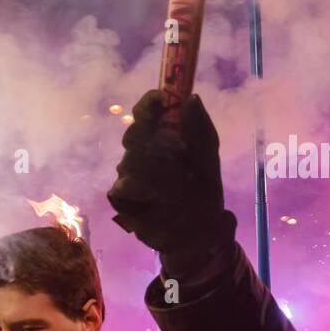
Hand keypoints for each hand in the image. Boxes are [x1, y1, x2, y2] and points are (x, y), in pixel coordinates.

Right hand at [107, 90, 235, 265]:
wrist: (199, 230)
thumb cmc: (203, 189)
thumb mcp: (208, 156)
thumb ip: (200, 128)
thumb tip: (191, 100)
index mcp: (161, 137)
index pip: (146, 112)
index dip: (150, 104)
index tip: (162, 101)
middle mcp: (140, 152)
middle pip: (134, 135)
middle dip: (156, 143)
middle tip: (179, 153)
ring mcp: (128, 175)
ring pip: (129, 162)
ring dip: (157, 172)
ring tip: (178, 186)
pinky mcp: (121, 198)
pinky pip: (124, 188)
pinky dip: (144, 193)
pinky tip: (160, 201)